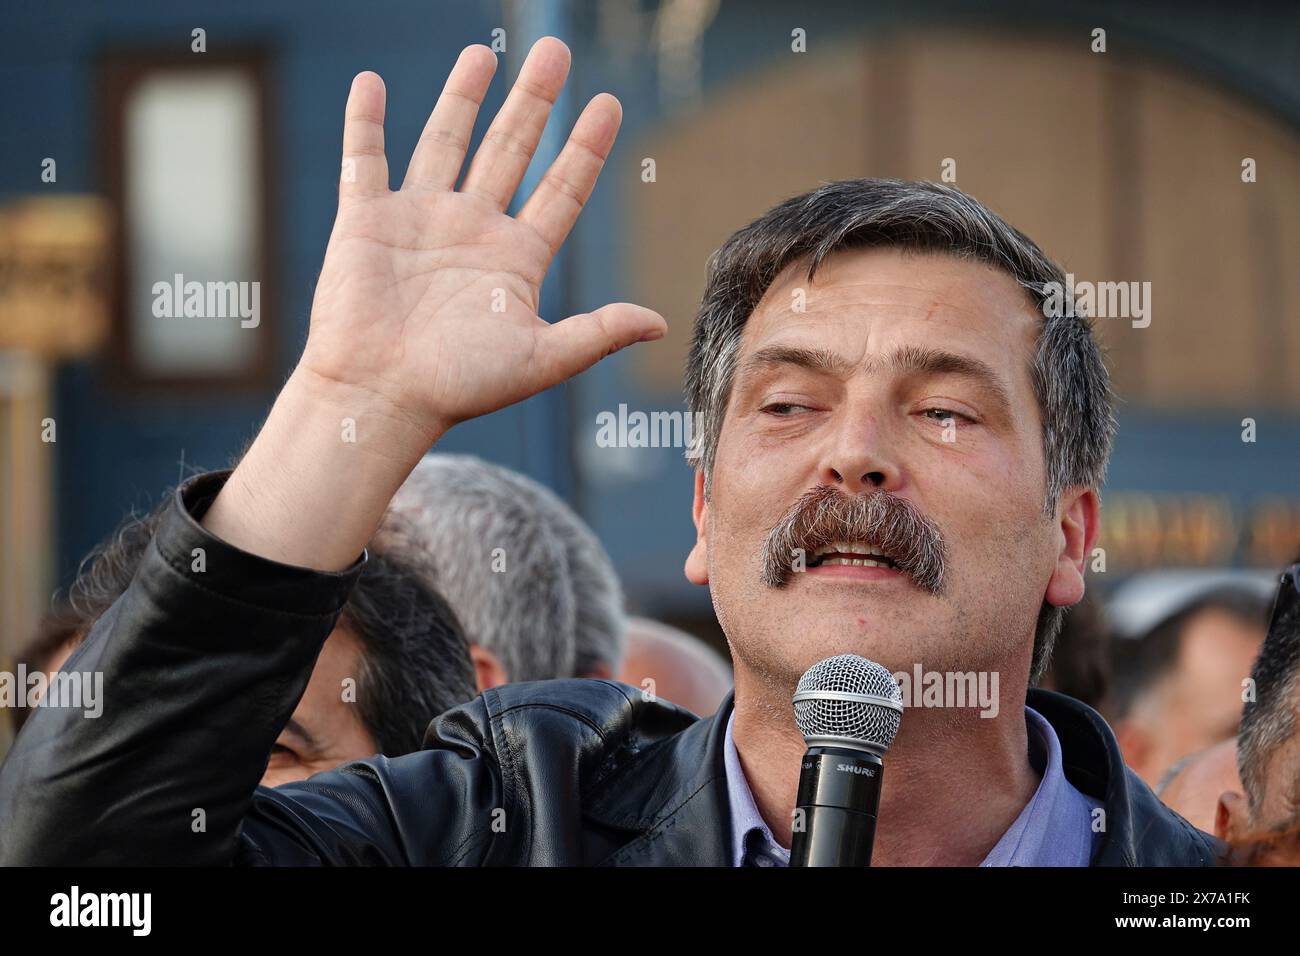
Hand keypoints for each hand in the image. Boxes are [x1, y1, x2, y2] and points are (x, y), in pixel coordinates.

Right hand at [299, 37, 665, 438]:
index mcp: (514, 260)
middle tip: (556, 51)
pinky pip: (363, 159)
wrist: (381, 398)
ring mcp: (418, 220)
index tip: (609, 106)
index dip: (585, 149)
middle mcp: (471, 230)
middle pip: (510, 150)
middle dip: (534, 101)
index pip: (560, 190)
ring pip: (445, 142)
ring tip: (485, 55)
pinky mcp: (364, 221)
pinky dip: (364, 122)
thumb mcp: (541, 359)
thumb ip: (597, 333)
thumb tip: (658, 323)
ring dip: (463, 98)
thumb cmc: (459, 387)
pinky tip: (371, 84)